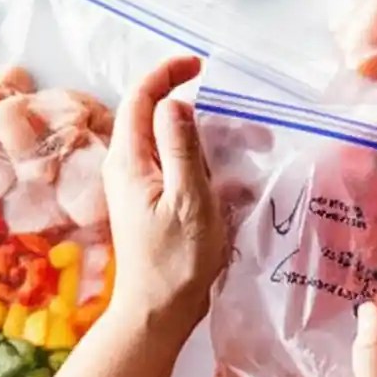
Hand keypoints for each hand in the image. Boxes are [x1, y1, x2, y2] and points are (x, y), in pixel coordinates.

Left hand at [103, 56, 226, 339]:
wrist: (159, 312)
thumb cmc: (175, 261)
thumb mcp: (188, 200)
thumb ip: (181, 148)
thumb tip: (176, 102)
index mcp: (130, 161)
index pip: (140, 99)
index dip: (166, 73)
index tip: (198, 64)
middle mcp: (129, 168)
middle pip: (158, 118)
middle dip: (199, 109)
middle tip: (243, 121)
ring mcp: (141, 187)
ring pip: (173, 145)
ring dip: (208, 142)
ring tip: (247, 153)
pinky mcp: (154, 204)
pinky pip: (180, 169)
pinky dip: (207, 166)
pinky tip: (235, 183)